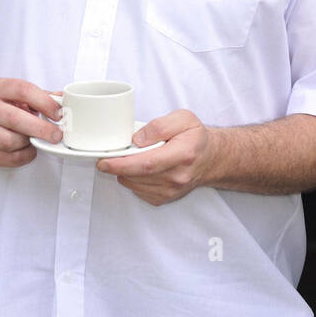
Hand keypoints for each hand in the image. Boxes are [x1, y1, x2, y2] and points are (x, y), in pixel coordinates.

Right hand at [0, 77, 62, 169]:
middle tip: (57, 134)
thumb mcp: (16, 94)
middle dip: (41, 128)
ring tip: (36, 139)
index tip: (59, 113)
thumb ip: (40, 96)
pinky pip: (8, 158)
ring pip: (10, 142)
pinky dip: (24, 156)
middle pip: (15, 119)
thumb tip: (63, 100)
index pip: (23, 91)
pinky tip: (28, 150)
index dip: (45, 102)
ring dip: (29, 143)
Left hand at [97, 109, 217, 205]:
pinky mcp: (165, 198)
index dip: (122, 163)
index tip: (104, 160)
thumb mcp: (183, 118)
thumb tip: (137, 139)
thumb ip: (160, 125)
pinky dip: (133, 180)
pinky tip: (139, 169)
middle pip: (137, 176)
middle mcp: (178, 176)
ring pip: (135, 184)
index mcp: (184, 154)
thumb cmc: (196, 138)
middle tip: (107, 157)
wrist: (211, 158)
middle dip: (117, 167)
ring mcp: (172, 191)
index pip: (147, 163)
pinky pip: (139, 191)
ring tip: (130, 158)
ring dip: (125, 172)